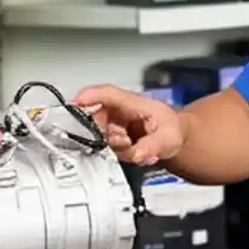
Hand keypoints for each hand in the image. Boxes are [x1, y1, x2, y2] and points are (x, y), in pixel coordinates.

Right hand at [71, 84, 185, 165]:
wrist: (175, 138)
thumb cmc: (171, 130)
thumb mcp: (168, 139)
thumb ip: (151, 147)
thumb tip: (136, 153)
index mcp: (132, 102)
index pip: (106, 94)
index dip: (88, 97)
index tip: (73, 104)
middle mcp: (119, 111)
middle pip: (95, 118)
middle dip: (105, 136)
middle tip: (126, 143)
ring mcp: (113, 123)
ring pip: (99, 136)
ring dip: (115, 147)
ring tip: (137, 149)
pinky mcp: (111, 136)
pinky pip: (105, 146)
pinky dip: (119, 153)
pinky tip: (135, 152)